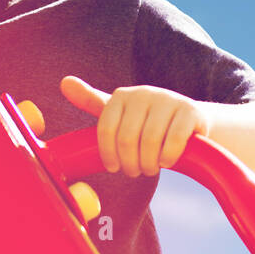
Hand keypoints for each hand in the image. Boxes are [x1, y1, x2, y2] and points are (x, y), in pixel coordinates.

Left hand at [60, 76, 211, 177]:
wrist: (190, 120)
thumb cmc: (146, 121)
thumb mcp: (119, 112)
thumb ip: (91, 101)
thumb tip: (64, 82)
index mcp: (122, 95)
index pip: (106, 130)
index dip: (108, 154)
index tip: (114, 167)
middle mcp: (144, 92)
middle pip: (127, 138)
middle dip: (130, 163)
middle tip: (134, 171)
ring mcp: (169, 99)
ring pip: (150, 141)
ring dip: (149, 164)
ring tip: (150, 168)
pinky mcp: (190, 111)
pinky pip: (174, 141)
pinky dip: (168, 158)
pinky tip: (166, 160)